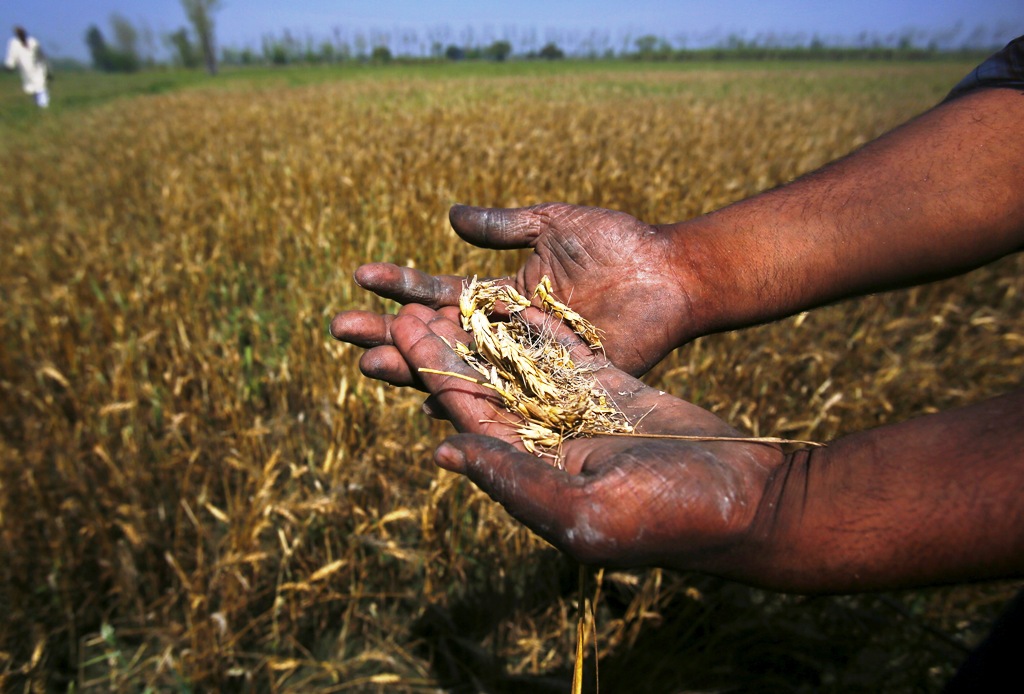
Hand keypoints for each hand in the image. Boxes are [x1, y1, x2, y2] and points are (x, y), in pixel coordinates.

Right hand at [330, 203, 695, 379]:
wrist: (669, 273)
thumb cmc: (617, 244)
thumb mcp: (553, 225)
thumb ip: (504, 226)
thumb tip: (449, 215)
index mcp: (503, 295)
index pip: (439, 293)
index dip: (400, 285)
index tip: (359, 275)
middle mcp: (506, 333)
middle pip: (435, 337)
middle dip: (388, 332)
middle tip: (339, 329)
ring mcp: (527, 362)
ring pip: (460, 368)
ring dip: (413, 366)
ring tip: (369, 362)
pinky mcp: (554, 385)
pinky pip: (503, 397)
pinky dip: (468, 400)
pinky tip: (428, 402)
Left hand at [388, 304, 783, 571]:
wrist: (746, 499)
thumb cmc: (669, 517)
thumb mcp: (583, 509)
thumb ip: (512, 479)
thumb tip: (441, 452)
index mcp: (531, 472)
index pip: (467, 417)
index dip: (431, 374)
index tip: (397, 334)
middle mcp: (546, 442)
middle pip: (481, 387)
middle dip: (443, 350)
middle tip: (402, 309)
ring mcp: (579, 414)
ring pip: (515, 366)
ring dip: (479, 334)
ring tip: (442, 297)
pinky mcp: (612, 390)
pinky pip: (563, 354)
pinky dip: (534, 328)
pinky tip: (504, 300)